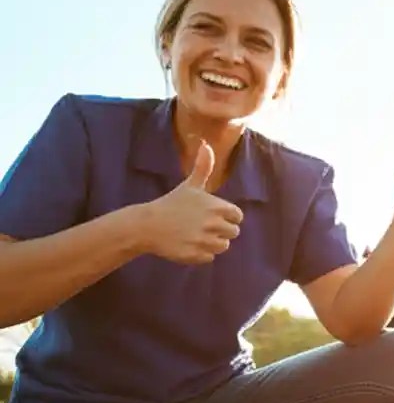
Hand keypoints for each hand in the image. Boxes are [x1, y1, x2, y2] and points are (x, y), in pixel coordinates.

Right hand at [140, 141, 243, 263]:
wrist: (147, 225)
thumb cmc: (172, 204)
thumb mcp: (190, 185)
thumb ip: (203, 167)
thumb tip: (206, 144)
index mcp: (217, 207)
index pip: (238, 216)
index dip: (227, 217)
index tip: (212, 215)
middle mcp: (214, 224)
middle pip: (233, 233)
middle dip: (220, 230)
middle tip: (201, 226)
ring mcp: (205, 241)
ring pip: (223, 246)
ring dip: (212, 242)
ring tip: (194, 234)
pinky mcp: (196, 255)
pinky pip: (209, 258)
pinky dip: (200, 254)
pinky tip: (187, 244)